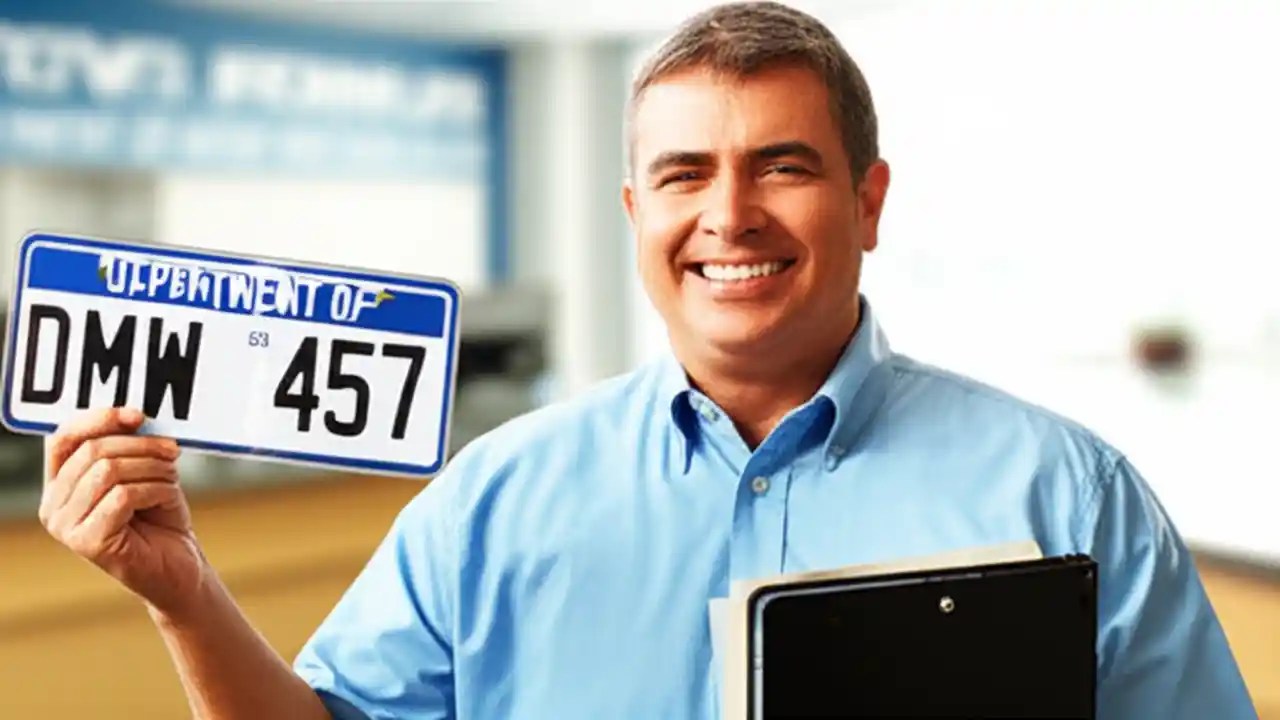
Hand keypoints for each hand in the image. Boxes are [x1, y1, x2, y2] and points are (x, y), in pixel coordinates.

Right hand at [39, 407, 205, 616]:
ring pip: (108, 471)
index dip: (99, 419)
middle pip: (92, 452)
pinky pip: (123, 496)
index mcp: (59, 485)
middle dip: (141, 445)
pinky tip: (167, 500)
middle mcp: (52, 507)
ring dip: (153, 468)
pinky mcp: (87, 543)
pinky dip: (156, 490)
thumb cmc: (159, 518)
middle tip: (172, 450)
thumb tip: (132, 416)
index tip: (137, 415)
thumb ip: (126, 447)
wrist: (179, 567)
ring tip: (171, 477)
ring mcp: (65, 528)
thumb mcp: (142, 473)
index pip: (63, 438)